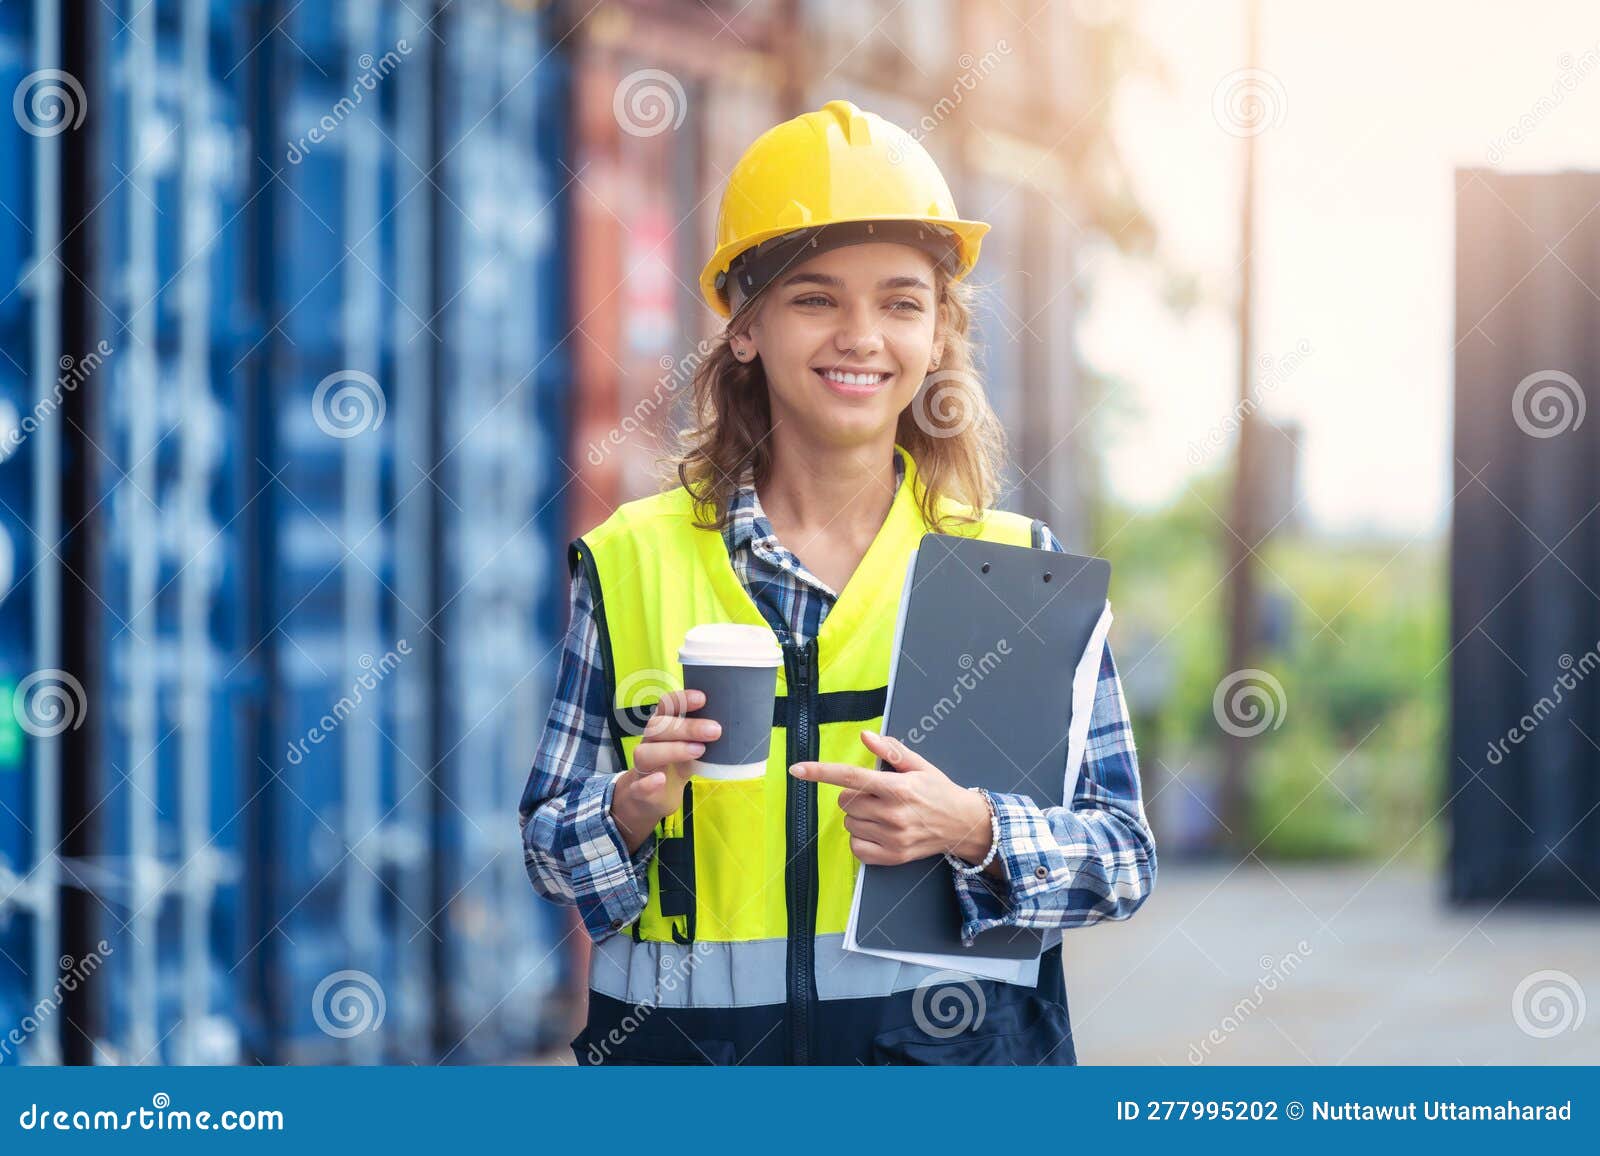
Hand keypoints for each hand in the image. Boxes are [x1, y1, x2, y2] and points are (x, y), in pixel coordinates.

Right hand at [610, 688, 721, 853]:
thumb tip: (742, 724)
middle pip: (658, 727)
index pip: (666, 706)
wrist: (651, 799)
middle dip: (686, 726)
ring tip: (698, 751)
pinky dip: (648, 783)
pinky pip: (639, 785)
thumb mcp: (691, 748)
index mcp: (663, 728)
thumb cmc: (676, 766)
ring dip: (672, 750)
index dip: (681, 699)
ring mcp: (642, 767)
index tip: (703, 698)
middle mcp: (649, 743)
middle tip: (715, 730)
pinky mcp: (639, 790)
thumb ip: (706, 737)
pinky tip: (660, 780)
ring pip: (645, 753)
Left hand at [789, 730, 992, 866]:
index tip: (797, 769)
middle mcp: (892, 814)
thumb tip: (865, 737)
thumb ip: (891, 751)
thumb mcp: (919, 766)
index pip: (850, 777)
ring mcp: (892, 838)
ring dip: (858, 817)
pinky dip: (860, 839)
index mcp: (897, 787)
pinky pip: (856, 848)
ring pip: (849, 824)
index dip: (820, 772)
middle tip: (876, 795)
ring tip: (883, 813)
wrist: (963, 825)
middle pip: (845, 802)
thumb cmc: (938, 791)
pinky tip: (878, 831)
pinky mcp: (892, 857)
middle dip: (853, 795)